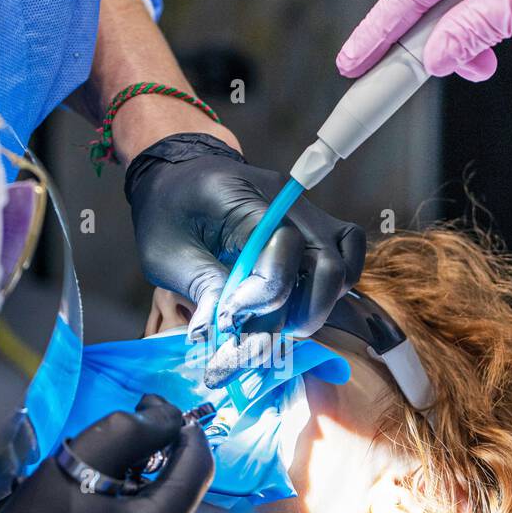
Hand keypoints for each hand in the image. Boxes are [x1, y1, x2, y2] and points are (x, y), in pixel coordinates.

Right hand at [0, 395, 213, 512]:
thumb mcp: (70, 469)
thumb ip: (126, 431)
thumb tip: (166, 418)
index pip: (199, 464)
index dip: (181, 427)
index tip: (150, 406)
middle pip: (174, 499)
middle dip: (145, 470)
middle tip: (98, 461)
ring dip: (135, 507)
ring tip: (87, 501)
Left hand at [125, 133, 365, 382]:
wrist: (177, 177)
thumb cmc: (167, 211)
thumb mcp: (166, 253)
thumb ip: (201, 288)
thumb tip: (218, 332)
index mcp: (243, 198)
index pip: (283, 246)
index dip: (266, 293)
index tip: (233, 318)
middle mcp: (287, 200)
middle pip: (327, 262)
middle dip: (303, 311)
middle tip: (265, 335)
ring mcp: (306, 212)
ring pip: (344, 264)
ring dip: (319, 305)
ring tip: (282, 324)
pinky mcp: (314, 226)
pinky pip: (345, 258)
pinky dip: (329, 290)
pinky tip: (297, 306)